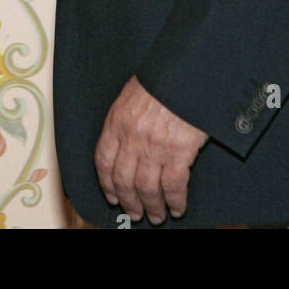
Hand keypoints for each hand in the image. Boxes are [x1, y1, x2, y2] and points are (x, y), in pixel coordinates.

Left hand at [94, 76, 207, 223]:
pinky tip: (177, 208)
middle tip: (134, 213)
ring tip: (156, 216)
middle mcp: (131, 138)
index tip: (111, 196)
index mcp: (117, 121)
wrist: (185, 72)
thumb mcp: (133, 93)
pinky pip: (173, 187)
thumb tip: (124, 136)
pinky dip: (175, 202)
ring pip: (147, 188)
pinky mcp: (179, 153)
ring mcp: (154, 147)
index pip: (103, 160)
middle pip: (123, 180)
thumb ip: (126, 117)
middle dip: (129, 202)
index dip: (106, 183)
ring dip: (151, 207)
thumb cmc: (162, 79)